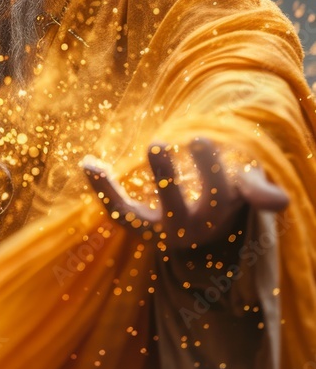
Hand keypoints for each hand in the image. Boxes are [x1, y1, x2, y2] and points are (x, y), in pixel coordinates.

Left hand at [81, 137, 288, 250]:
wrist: (209, 212)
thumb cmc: (227, 185)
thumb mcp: (242, 183)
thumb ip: (256, 188)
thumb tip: (281, 203)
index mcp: (218, 214)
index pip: (215, 196)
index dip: (208, 171)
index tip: (198, 137)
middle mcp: (189, 230)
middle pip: (176, 211)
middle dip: (166, 178)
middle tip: (155, 143)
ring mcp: (160, 231)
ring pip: (139, 218)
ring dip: (120, 192)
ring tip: (100, 160)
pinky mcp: (139, 226)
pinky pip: (117, 212)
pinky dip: (102, 188)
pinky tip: (87, 161)